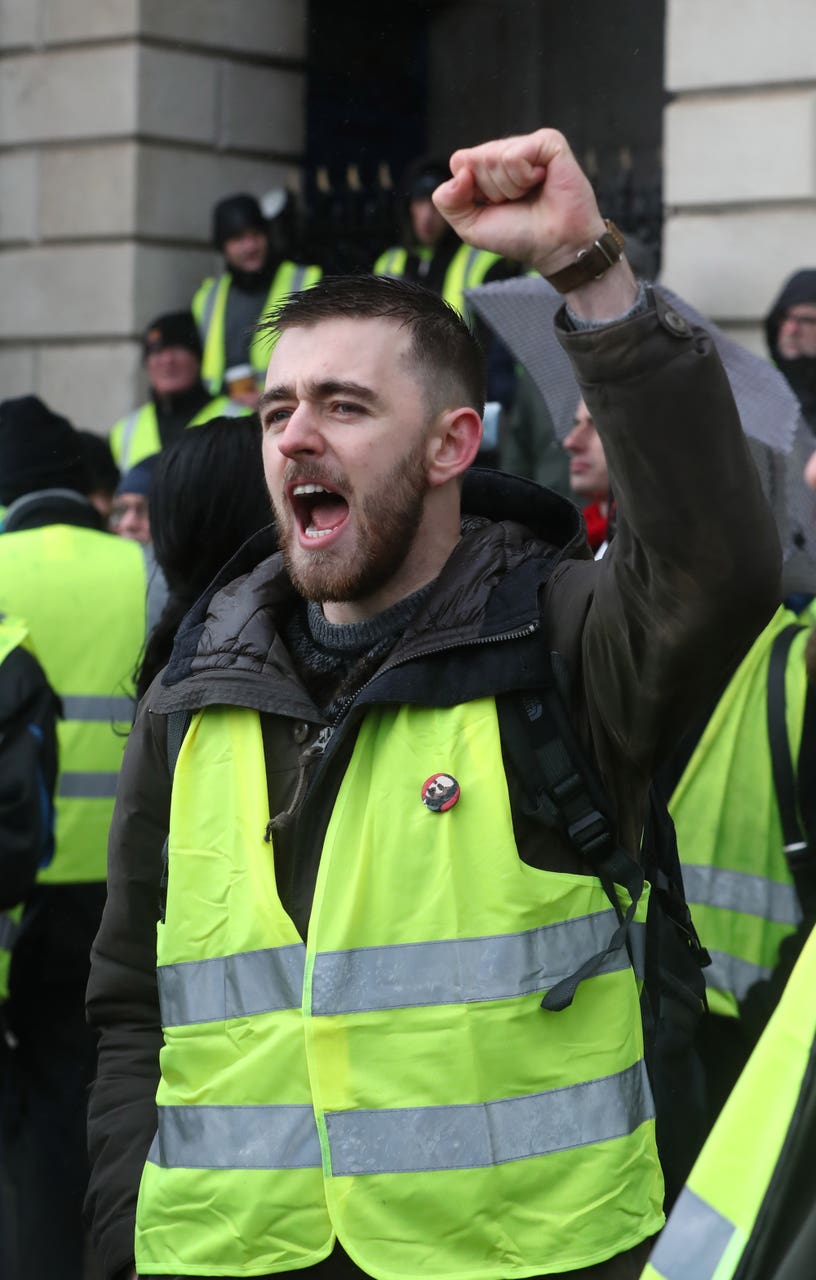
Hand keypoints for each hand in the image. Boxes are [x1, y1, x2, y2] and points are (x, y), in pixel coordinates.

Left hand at [433, 129, 636, 317]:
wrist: (554, 246)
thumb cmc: (518, 236)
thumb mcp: (471, 227)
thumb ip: (448, 202)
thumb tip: (459, 173)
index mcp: (488, 166)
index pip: (459, 161)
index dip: (470, 190)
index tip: (495, 205)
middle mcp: (507, 151)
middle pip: (475, 159)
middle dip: (492, 190)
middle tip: (517, 201)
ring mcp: (528, 144)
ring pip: (494, 156)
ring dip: (510, 187)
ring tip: (530, 194)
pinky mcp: (549, 142)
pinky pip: (516, 155)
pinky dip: (524, 177)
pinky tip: (541, 182)